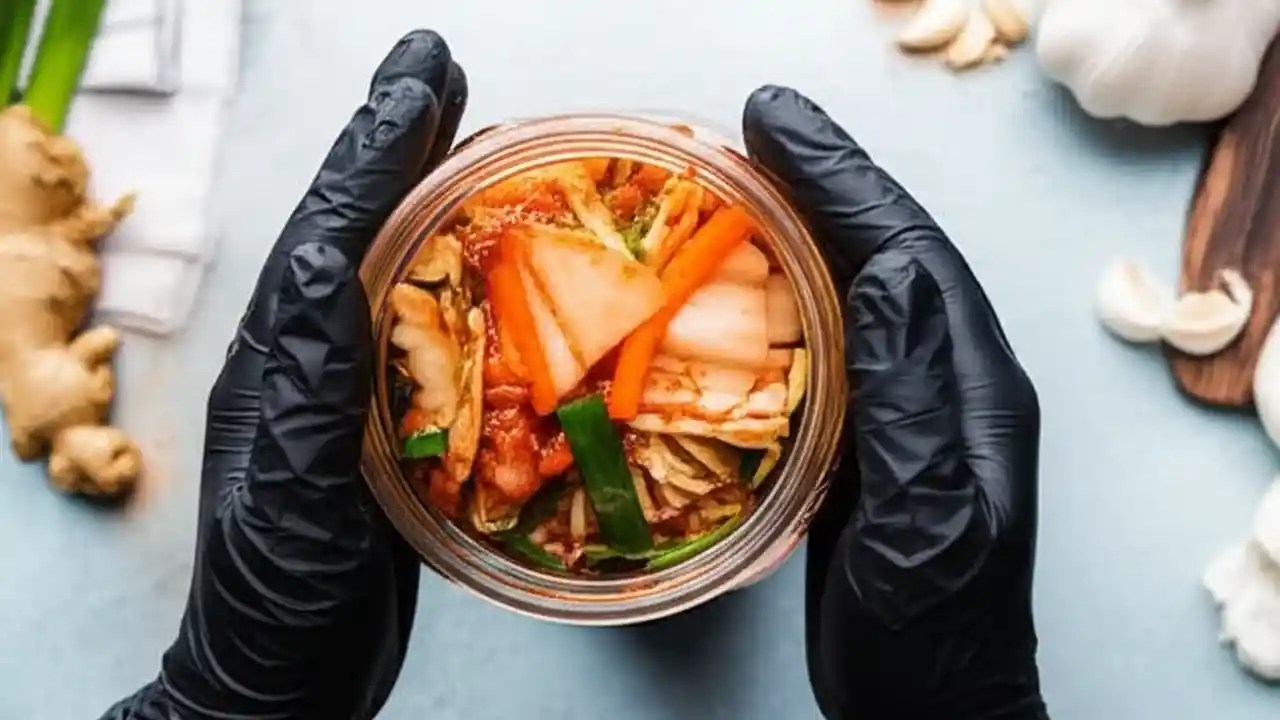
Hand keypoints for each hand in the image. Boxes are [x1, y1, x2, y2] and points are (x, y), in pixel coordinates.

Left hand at [102, 31, 466, 718]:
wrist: (280, 682)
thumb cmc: (282, 603)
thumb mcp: (294, 497)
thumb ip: (309, 388)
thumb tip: (325, 271)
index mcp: (280, 367)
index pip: (330, 236)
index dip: (375, 153)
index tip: (420, 80)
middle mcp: (305, 364)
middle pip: (352, 230)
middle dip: (392, 143)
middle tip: (436, 71)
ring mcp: (342, 393)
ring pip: (383, 268)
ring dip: (419, 191)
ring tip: (460, 129)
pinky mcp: (383, 426)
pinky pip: (420, 328)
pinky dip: (451, 272)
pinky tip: (484, 253)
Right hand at [743, 87, 1045, 718]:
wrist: (929, 710)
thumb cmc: (931, 633)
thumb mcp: (924, 516)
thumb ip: (909, 398)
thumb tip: (889, 272)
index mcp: (972, 388)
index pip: (909, 254)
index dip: (845, 182)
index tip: (779, 128)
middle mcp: (949, 384)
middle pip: (889, 254)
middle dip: (828, 181)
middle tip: (761, 125)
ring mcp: (910, 410)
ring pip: (861, 290)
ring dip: (810, 225)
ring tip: (753, 174)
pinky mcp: (870, 439)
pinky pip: (832, 341)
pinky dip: (791, 293)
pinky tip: (753, 279)